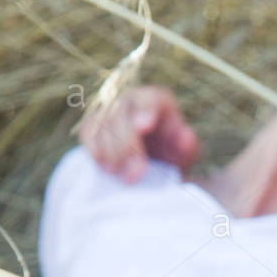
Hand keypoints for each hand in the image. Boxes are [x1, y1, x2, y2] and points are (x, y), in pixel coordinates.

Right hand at [78, 86, 200, 182]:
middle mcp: (131, 99)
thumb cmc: (171, 156)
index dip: (145, 109)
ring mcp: (109, 109)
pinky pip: (88, 133)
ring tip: (124, 177)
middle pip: (120, 113)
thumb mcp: (185, 154)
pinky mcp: (93, 124)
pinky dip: (96, 152)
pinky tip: (108, 169)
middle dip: (126, 145)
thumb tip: (185, 135)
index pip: (148, 98)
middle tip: (135, 174)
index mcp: (157, 100)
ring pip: (102, 124)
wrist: (152, 164)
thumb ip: (187, 145)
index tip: (144, 127)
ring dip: (111, 154)